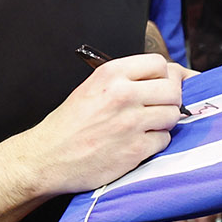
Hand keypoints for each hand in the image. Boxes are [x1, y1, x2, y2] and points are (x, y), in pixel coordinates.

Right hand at [20, 54, 182, 194]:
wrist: (48, 158)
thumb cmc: (68, 124)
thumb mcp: (92, 87)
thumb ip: (125, 80)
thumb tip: (165, 76)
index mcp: (111, 74)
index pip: (159, 63)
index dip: (163, 75)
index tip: (158, 85)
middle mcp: (123, 94)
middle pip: (172, 89)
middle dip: (169, 100)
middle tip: (156, 108)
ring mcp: (131, 123)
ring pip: (173, 115)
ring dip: (164, 122)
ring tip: (146, 126)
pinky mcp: (135, 149)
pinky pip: (165, 139)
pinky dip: (156, 143)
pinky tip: (138, 143)